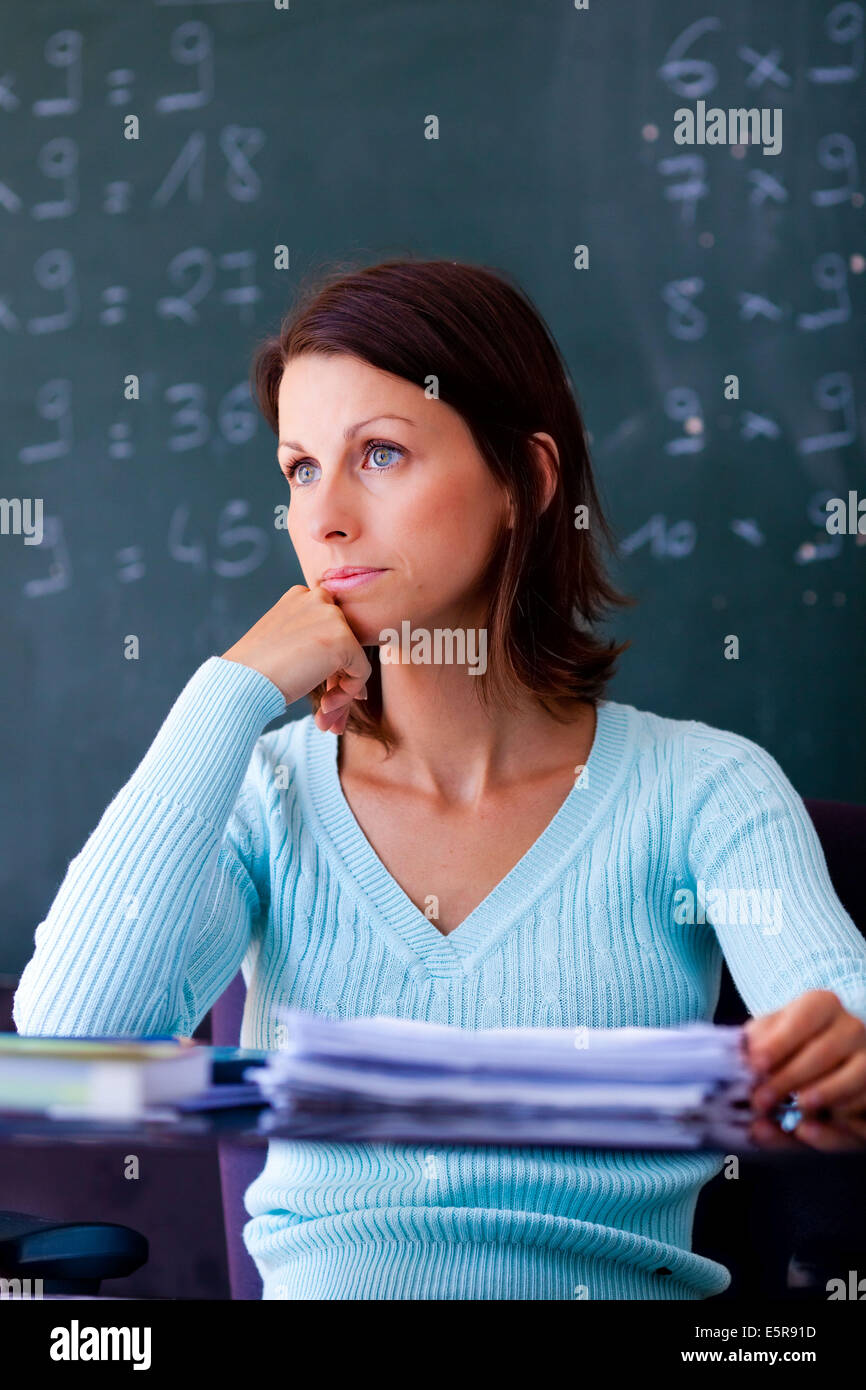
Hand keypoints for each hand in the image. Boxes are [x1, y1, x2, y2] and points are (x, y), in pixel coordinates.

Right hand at [221, 583, 370, 733]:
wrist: (240, 682)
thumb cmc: (257, 672)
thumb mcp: (288, 651)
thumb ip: (318, 655)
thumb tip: (358, 690)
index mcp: (301, 597)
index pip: (333, 631)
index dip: (332, 666)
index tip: (325, 694)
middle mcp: (318, 598)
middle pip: (346, 645)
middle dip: (339, 683)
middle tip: (326, 712)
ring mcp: (331, 616)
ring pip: (355, 660)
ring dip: (343, 694)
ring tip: (325, 719)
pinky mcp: (343, 638)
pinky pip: (361, 672)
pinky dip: (347, 695)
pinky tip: (324, 707)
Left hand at [743, 989, 865, 1118]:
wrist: (820, 1060)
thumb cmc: (788, 1046)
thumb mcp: (769, 1038)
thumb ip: (757, 1047)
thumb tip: (747, 1064)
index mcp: (820, 1005)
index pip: (803, 1019)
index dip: (779, 1043)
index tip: (756, 1065)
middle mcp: (851, 1026)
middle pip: (823, 1052)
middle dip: (789, 1078)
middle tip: (761, 1101)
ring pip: (854, 1075)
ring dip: (824, 1094)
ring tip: (798, 1109)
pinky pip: (865, 1099)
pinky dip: (845, 1115)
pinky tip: (818, 1124)